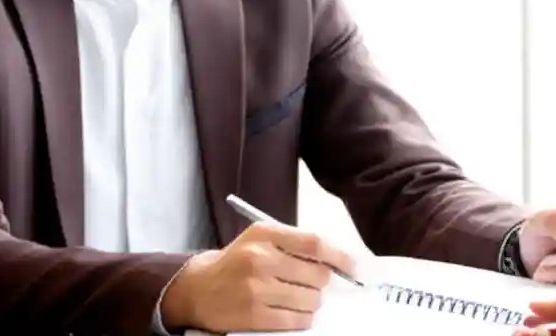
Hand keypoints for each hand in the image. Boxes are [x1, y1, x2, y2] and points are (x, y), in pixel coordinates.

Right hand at [159, 221, 357, 332]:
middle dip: (323, 283)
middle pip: (317, 274)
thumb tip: (339, 262)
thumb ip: (296, 244)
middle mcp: (260, 259)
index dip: (341, 257)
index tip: (358, 268)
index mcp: (266, 234)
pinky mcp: (254, 315)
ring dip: (313, 302)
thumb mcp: (261, 239)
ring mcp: (256, 289)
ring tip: (300, 298)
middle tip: (315, 285)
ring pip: (311, 299)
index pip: (315, 243)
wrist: (198, 288)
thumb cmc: (238, 261)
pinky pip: (296, 320)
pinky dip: (303, 318)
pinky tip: (294, 312)